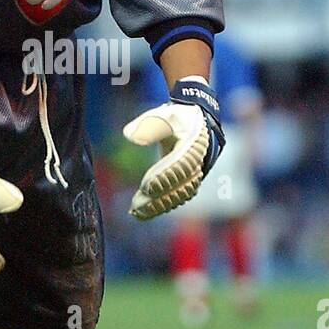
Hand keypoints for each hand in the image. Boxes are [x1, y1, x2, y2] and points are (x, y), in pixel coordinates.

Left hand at [122, 76, 224, 219]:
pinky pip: (178, 197)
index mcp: (194, 142)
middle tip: (136, 207)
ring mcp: (197, 173)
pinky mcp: (190, 181)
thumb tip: (129, 136)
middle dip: (159, 198)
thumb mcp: (162, 115)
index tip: (146, 187)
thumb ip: (147, 124)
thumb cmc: (176, 118)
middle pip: (180, 185)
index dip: (165, 177)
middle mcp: (199, 161)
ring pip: (179, 195)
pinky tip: (145, 212)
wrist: (197, 123)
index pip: (180, 164)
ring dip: (160, 205)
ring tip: (137, 213)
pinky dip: (163, 205)